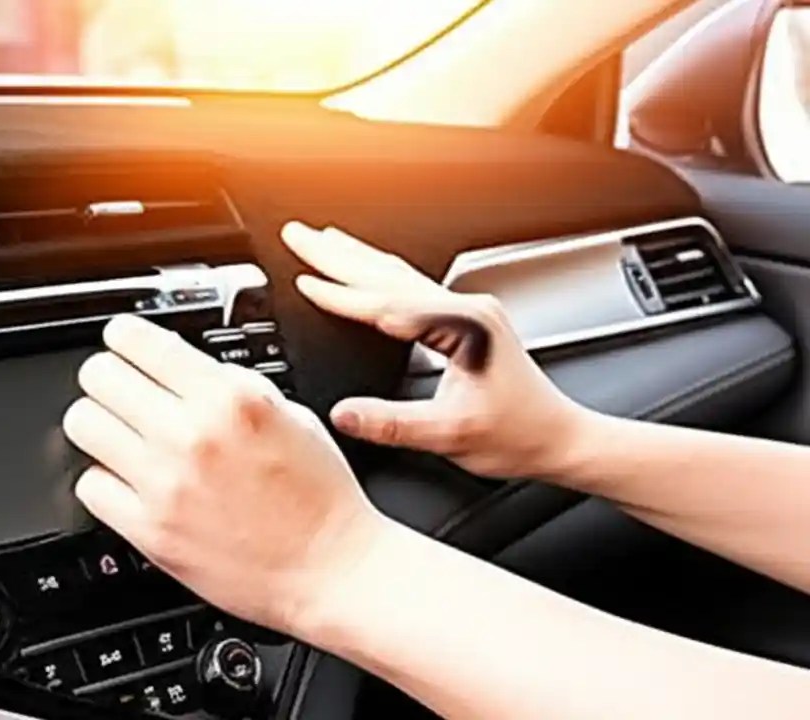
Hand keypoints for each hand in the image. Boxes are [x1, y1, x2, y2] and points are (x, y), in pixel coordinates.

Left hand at [63, 315, 383, 635]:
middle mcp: (190, 435)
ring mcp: (164, 484)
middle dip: (108, 377)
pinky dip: (105, 480)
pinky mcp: (150, 531)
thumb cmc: (319, 497)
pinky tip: (129, 481)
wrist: (332, 569)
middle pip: (98, 376)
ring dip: (100, 424)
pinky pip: (90, 485)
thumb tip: (180, 364)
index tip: (123, 341)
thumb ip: (230, 383)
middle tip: (121, 389)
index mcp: (228, 398)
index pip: (137, 340)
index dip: (124, 335)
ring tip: (121, 434)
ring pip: (84, 425)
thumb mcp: (288, 413)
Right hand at [281, 221, 589, 480]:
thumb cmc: (520, 435)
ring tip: (321, 241)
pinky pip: (410, 289)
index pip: (387, 305)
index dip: (341, 294)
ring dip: (356, 258)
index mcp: (463, 327)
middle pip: (388, 274)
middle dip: (338, 254)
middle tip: (298, 234)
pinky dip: (378, 276)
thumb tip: (343, 414)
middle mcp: (465, 310)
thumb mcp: (450, 435)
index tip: (304, 280)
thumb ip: (392, 425)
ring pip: (399, 275)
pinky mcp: (464, 322)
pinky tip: (364, 272)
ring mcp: (466, 312)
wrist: (561, 439)